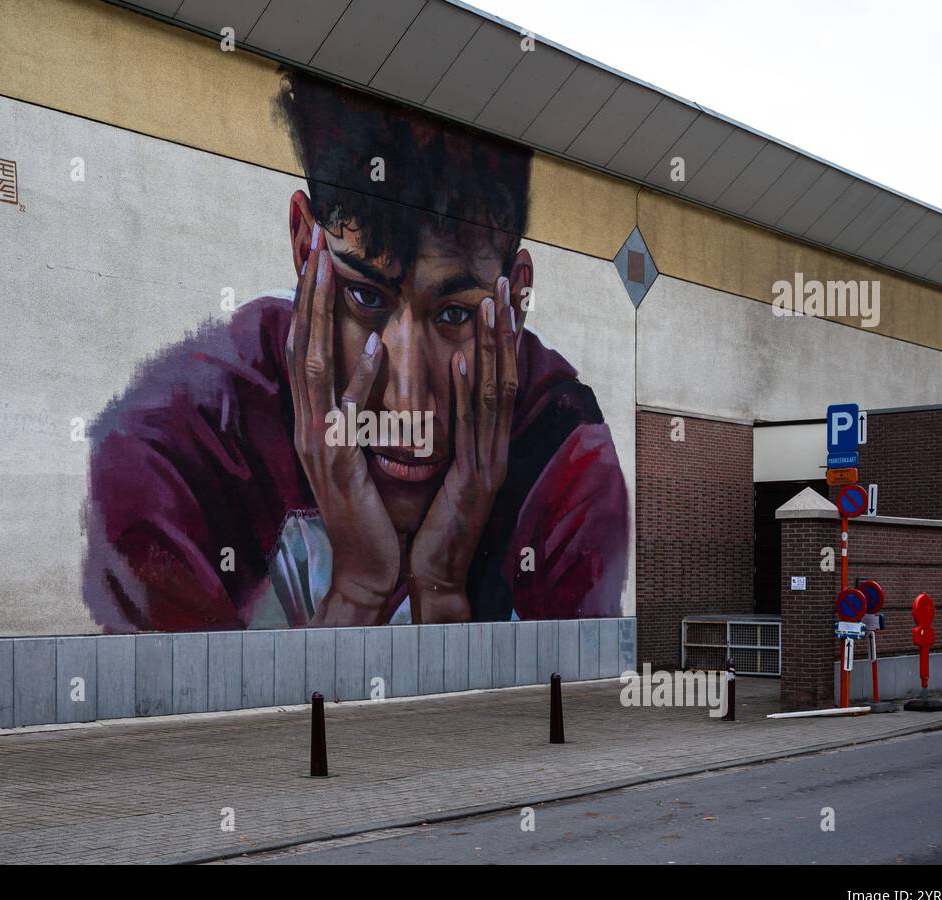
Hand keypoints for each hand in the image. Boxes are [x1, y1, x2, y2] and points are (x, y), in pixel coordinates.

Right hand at [286, 224, 400, 625]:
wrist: (367, 566)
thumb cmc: (369, 508)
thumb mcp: (359, 448)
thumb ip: (357, 406)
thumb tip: (368, 359)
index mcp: (314, 417)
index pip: (306, 345)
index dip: (309, 299)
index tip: (318, 254)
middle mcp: (308, 423)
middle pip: (301, 343)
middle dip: (308, 290)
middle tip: (316, 241)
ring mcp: (318, 443)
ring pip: (314, 368)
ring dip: (322, 317)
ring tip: (330, 272)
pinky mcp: (339, 465)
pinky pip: (349, 415)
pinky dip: (361, 382)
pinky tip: (377, 350)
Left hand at [408, 276, 518, 621]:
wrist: (435, 577)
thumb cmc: (435, 526)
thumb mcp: (446, 469)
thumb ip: (452, 430)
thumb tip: (447, 384)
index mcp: (486, 444)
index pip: (499, 378)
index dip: (503, 336)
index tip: (501, 295)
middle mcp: (494, 447)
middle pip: (506, 375)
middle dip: (506, 327)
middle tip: (504, 281)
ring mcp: (488, 463)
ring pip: (494, 393)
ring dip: (491, 346)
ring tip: (490, 305)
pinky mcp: (473, 481)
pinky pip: (469, 428)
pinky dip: (465, 391)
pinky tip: (460, 359)